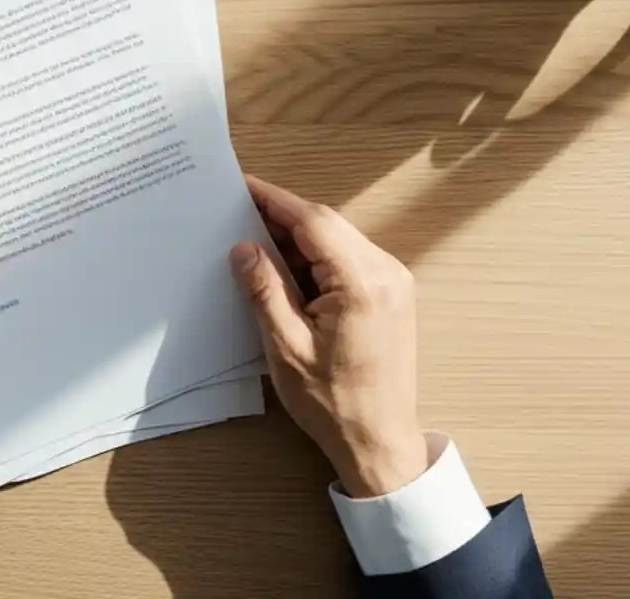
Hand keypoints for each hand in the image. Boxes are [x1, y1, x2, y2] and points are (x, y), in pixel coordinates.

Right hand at [230, 175, 425, 498]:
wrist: (379, 442)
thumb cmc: (333, 404)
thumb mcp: (286, 348)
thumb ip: (265, 291)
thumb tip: (243, 247)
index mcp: (363, 283)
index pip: (314, 222)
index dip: (275, 200)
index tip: (241, 186)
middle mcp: (387, 272)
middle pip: (327, 225)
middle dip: (281, 217)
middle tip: (236, 214)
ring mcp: (394, 282)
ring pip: (337, 240)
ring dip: (297, 239)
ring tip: (253, 241)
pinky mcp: (391, 294)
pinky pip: (348, 260)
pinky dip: (315, 258)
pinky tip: (285, 268)